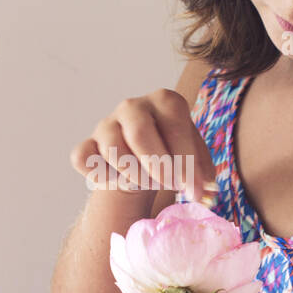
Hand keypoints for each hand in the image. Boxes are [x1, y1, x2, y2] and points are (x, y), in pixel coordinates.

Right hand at [68, 89, 215, 203]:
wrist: (140, 163)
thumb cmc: (171, 155)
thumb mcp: (193, 157)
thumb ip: (203, 173)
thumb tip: (207, 191)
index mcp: (164, 101)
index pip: (175, 123)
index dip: (186, 159)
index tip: (195, 189)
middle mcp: (132, 106)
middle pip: (140, 132)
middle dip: (159, 166)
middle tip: (171, 186)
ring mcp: (106, 124)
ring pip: (113, 150)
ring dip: (135, 176)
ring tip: (148, 183)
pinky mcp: (87, 145)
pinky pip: (84, 159)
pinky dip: (101, 175)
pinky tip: (118, 180)